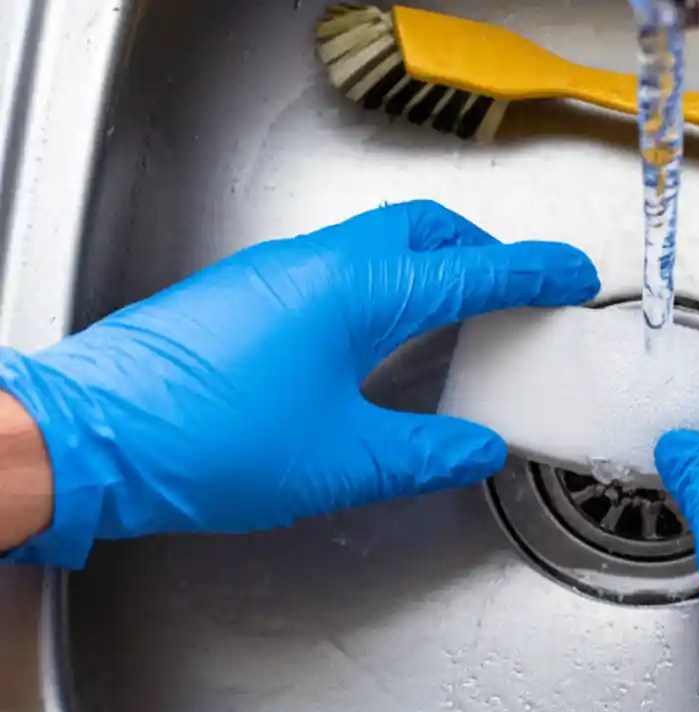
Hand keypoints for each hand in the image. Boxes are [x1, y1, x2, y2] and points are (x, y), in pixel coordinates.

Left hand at [0, 201, 598, 567]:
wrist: (91, 437)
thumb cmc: (205, 440)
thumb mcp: (339, 461)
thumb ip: (423, 454)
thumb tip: (476, 449)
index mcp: (358, 291)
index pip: (471, 270)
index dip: (533, 272)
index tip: (573, 273)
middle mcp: (318, 264)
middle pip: (424, 229)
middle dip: (480, 250)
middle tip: (516, 287)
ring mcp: (276, 272)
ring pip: (377, 242)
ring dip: (429, 265)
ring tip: (457, 312)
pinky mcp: (248, 293)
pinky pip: (338, 265)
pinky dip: (383, 284)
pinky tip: (380, 335)